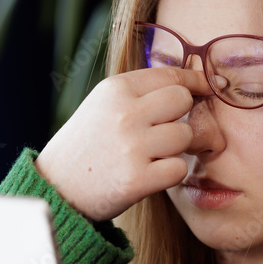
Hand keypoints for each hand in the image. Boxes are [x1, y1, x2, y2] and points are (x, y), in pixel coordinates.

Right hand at [35, 67, 212, 221]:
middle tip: (168, 129)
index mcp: (115, 89)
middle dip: (183, 114)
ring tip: (152, 155)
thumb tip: (188, 83)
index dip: (195, 81)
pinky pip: (179, 169)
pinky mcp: (137, 180)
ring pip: (184, 135)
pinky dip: (170, 173)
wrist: (55, 188)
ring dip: (175, 148)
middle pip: (182, 100)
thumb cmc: (86, 146)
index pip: (170, 75)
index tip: (207, 87)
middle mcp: (124, 113)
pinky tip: (151, 174)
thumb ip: (139, 93)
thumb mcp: (102, 105)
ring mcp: (131, 147)